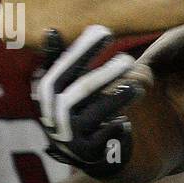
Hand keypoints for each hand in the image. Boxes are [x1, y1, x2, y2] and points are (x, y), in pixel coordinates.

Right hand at [35, 26, 150, 178]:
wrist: (82, 152)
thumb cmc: (76, 108)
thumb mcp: (65, 86)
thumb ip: (60, 60)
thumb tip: (50, 30)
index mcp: (46, 94)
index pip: (62, 68)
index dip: (82, 50)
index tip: (104, 30)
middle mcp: (54, 115)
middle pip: (81, 90)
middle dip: (105, 74)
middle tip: (128, 58)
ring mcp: (70, 135)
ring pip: (96, 113)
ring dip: (117, 98)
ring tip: (138, 85)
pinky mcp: (87, 152)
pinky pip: (105, 136)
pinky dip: (116, 127)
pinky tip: (126, 122)